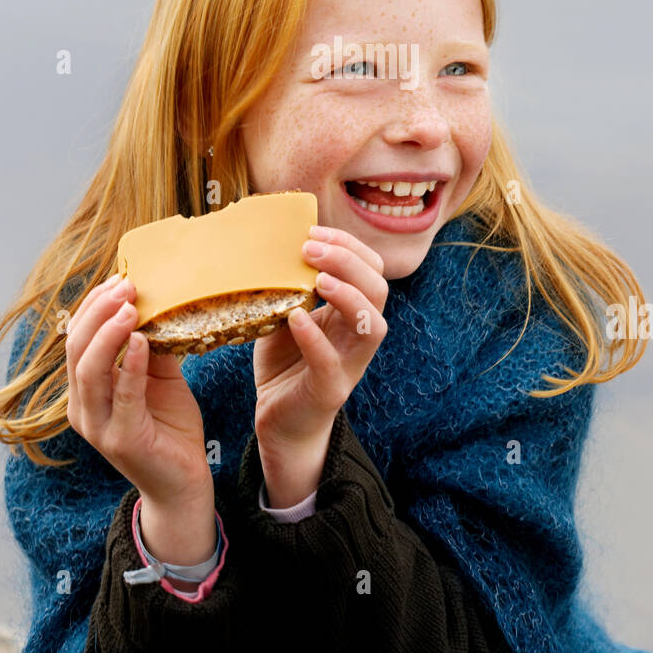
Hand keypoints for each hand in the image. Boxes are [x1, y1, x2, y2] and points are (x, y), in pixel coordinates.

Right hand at [64, 274, 211, 509]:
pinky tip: (140, 340)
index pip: (76, 339)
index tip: (119, 277)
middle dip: (98, 312)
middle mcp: (83, 408)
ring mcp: (99, 426)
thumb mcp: (160, 378)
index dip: (93, 306)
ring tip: (131, 306)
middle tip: (126, 284)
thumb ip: (152, 347)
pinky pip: (123, 396)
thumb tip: (160, 304)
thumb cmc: (169, 428)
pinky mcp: (122, 439)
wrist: (184, 484)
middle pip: (76, 349)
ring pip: (88, 370)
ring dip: (108, 333)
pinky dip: (129, 365)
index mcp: (86, 392)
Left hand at [253, 224, 388, 451]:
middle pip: (379, 289)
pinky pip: (330, 361)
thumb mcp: (286, 316)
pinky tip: (295, 317)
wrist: (279, 422)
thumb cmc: (285, 364)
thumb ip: (289, 289)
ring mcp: (349, 364)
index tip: (313, 231)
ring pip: (374, 325)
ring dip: (349, 296)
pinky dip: (314, 336)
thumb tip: (273, 249)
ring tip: (318, 279)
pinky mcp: (329, 389)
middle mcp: (358, 336)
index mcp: (352, 313)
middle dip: (349, 261)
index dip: (349, 245)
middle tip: (310, 248)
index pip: (371, 269)